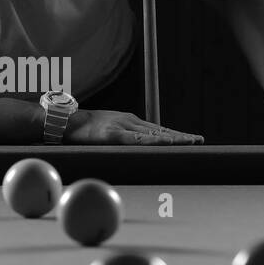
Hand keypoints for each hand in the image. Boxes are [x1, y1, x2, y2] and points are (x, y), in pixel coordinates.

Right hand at [65, 109, 204, 144]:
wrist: (64, 121)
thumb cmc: (82, 128)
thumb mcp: (105, 129)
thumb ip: (119, 134)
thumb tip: (131, 144)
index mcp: (128, 120)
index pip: (156, 127)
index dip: (174, 133)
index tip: (190, 137)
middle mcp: (129, 120)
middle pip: (160, 129)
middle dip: (180, 135)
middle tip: (200, 139)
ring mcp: (122, 126)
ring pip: (153, 133)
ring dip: (173, 138)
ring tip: (190, 141)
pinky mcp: (113, 134)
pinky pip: (137, 138)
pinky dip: (153, 140)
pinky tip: (165, 141)